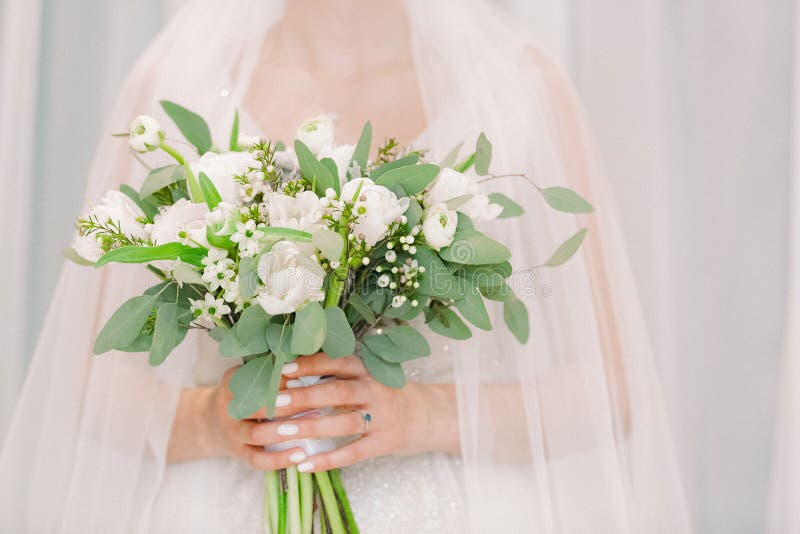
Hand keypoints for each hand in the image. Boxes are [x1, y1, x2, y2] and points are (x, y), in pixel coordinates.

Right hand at [167, 368, 308, 470]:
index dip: (278, 380)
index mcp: (232, 383)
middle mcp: (229, 408)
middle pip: (256, 406)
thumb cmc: (245, 393)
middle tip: (315, 403)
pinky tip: (301, 455)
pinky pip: (258, 460)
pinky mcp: (240, 453)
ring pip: (257, 434)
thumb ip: (273, 370)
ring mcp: (233, 433)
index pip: (254, 379)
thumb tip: (308, 362)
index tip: (302, 379)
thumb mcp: (250, 376)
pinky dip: (280, 459)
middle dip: (287, 405)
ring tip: (311, 426)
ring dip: (284, 431)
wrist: (211, 422)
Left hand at [256, 352, 459, 472]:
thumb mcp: (365, 376)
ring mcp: (382, 417)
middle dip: (304, 396)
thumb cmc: (383, 394)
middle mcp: (375, 389)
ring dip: (311, 428)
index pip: (335, 362)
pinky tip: (304, 464)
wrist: (426, 415)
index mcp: (367, 369)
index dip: (309, 364)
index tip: (282, 369)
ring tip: (282, 432)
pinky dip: (328, 460)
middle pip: (336, 391)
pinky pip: (353, 453)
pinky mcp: (384, 442)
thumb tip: (288, 373)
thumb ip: (335, 374)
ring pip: (343, 423)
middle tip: (274, 402)